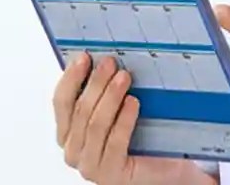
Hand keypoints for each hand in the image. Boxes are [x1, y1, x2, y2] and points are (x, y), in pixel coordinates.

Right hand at [53, 53, 210, 184]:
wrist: (168, 167)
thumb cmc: (144, 138)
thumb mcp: (120, 109)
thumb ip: (106, 92)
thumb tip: (106, 58)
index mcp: (70, 133)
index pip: (61, 102)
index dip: (71, 78)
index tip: (84, 57)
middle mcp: (75, 151)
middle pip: (79, 111)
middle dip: (95, 83)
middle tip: (110, 63)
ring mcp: (91, 166)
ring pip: (94, 125)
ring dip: (109, 97)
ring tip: (124, 77)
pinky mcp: (112, 174)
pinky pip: (115, 142)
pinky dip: (123, 119)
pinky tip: (133, 103)